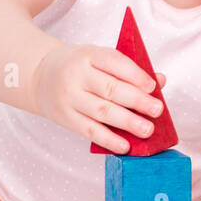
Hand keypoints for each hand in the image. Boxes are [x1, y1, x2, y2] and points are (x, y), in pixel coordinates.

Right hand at [30, 42, 165, 150]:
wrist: (40, 77)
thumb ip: (129, 69)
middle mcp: (77, 75)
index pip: (115, 63)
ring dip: (127, 122)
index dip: (135, 75)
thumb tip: (160, 81)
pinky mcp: (65, 118)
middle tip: (157, 110)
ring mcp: (69, 98)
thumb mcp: (99, 59)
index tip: (152, 86)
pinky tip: (126, 146)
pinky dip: (109, 139)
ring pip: (101, 111)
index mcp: (88, 54)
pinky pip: (89, 131)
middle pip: (111, 89)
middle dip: (137, 101)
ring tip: (147, 130)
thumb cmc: (80, 67)